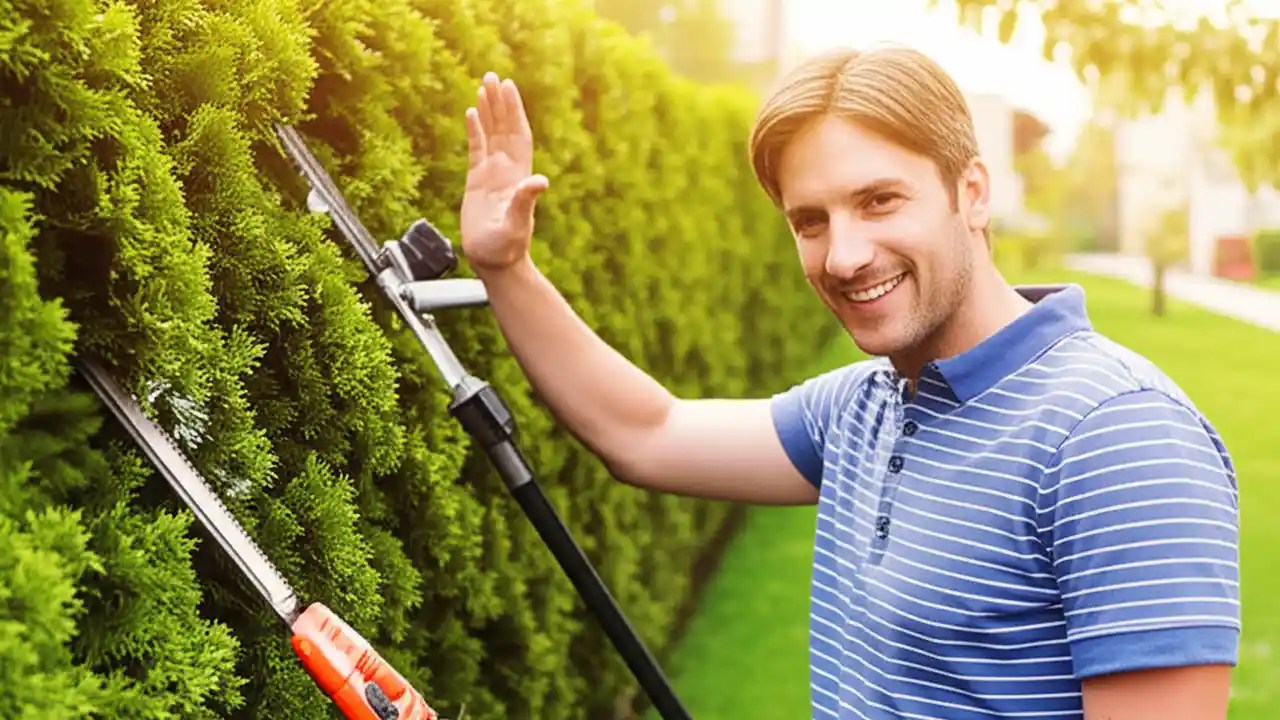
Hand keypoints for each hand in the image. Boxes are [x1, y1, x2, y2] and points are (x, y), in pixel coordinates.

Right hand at [459, 72, 548, 273]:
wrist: (494, 262)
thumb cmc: (507, 247)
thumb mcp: (517, 224)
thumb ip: (525, 202)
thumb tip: (539, 182)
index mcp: (518, 175)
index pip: (517, 134)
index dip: (514, 110)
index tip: (508, 87)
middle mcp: (507, 170)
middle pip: (504, 128)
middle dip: (500, 102)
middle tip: (493, 76)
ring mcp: (492, 174)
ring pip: (491, 135)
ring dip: (488, 111)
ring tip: (483, 86)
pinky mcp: (477, 182)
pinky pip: (476, 149)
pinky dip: (474, 131)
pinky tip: (471, 114)